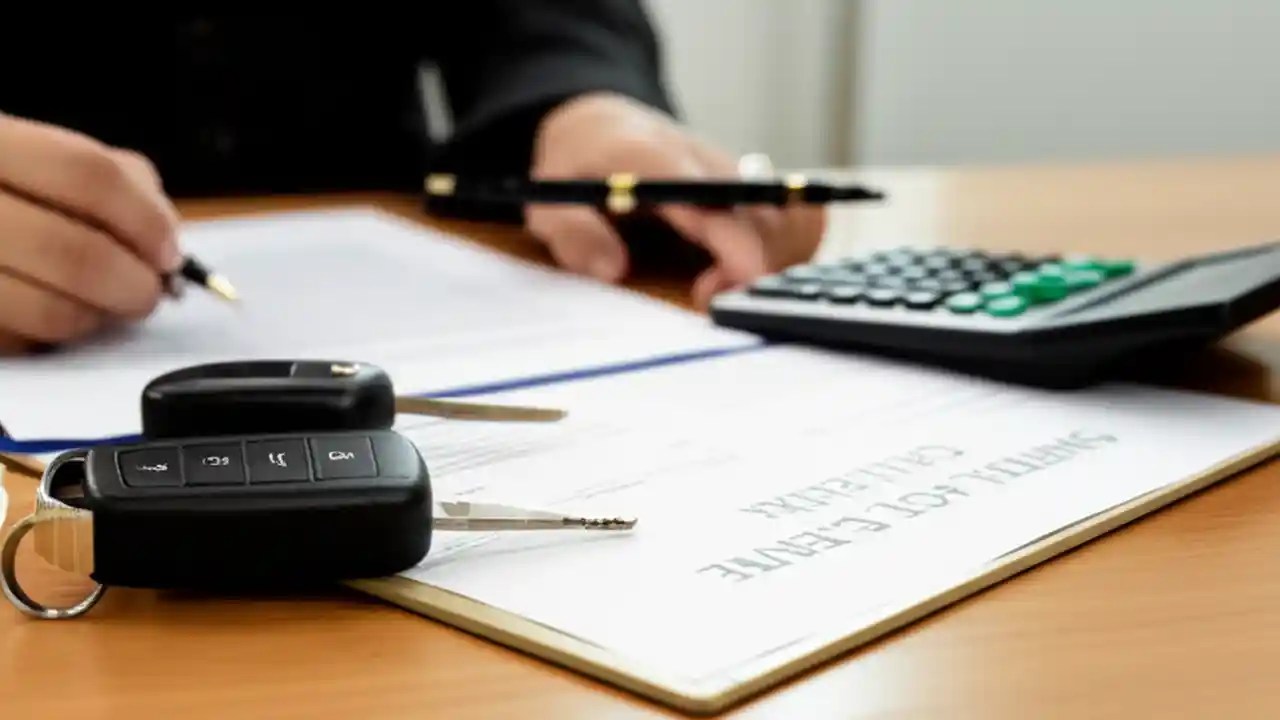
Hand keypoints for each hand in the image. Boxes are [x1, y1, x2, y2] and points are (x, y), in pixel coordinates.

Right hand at [0, 113, 180, 352]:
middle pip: (74, 254)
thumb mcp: (59, 159)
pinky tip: (54, 309)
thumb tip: (166, 244)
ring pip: (50, 311)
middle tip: (149, 291)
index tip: (169, 253)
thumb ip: (124, 183)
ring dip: (100, 316)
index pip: (86, 175)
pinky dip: (55, 336)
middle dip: (135, 284)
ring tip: (104, 305)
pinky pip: (23, 342)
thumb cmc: (13, 187)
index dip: (145, 219)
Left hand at [528, 92, 825, 307]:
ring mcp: (728, 169)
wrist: (600, 126)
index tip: (721, 288)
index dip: (730, 243)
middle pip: (759, 211)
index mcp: (651, 157)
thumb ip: (574, 234)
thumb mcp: (548, 202)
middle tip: (709, 298)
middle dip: (753, 265)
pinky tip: (743, 273)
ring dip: (770, 262)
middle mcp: (700, 159)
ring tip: (721, 286)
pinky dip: (782, 251)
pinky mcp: (745, 185)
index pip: (709, 195)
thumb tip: (612, 271)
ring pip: (783, 215)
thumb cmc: (575, 170)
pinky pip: (788, 218)